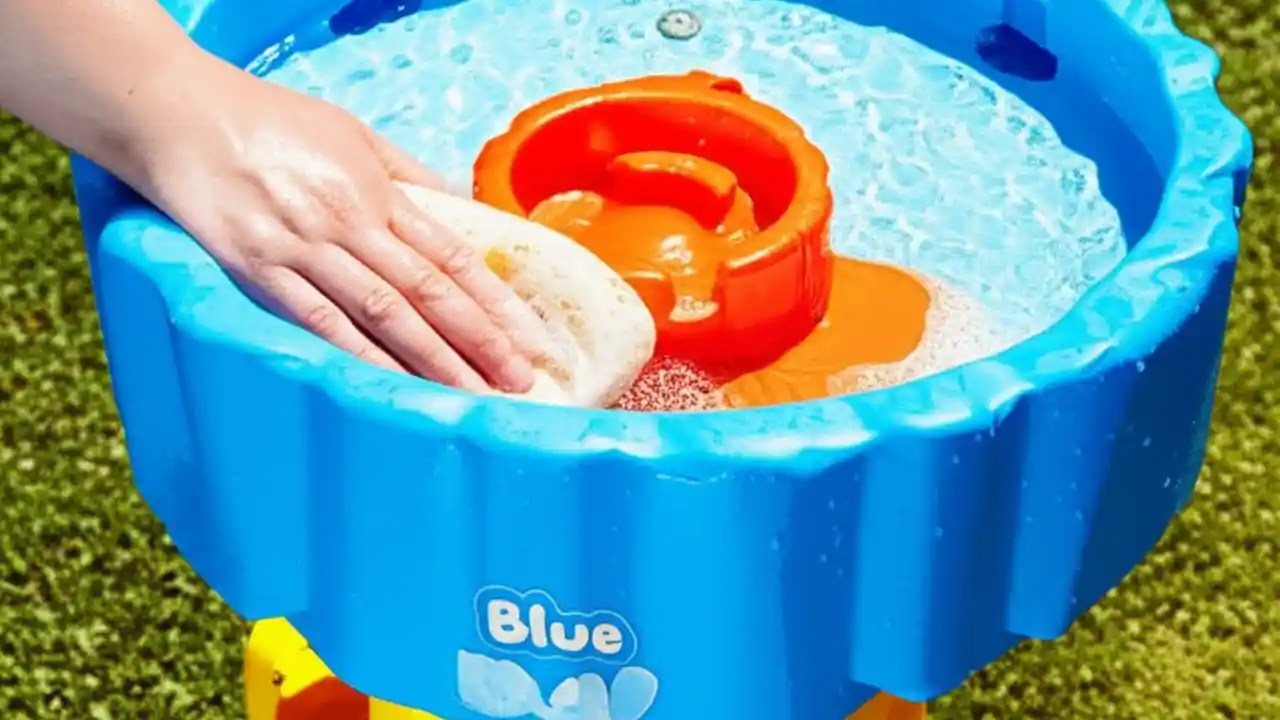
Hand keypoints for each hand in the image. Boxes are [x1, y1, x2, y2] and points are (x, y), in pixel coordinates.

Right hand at [122, 56, 545, 393]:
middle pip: (428, 292)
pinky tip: (394, 386)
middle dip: (480, 341)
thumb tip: (459, 207)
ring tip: (471, 395)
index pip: (453, 256)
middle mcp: (350, 222)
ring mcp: (304, 248)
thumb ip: (409, 175)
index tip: (532, 339)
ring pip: (383, 313)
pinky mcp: (259, 269)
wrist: (181, 117)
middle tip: (519, 380)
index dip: (498, 302)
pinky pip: (318, 321)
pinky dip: (360, 356)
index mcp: (379, 191)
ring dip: (432, 359)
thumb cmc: (274, 122)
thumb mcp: (355, 134)